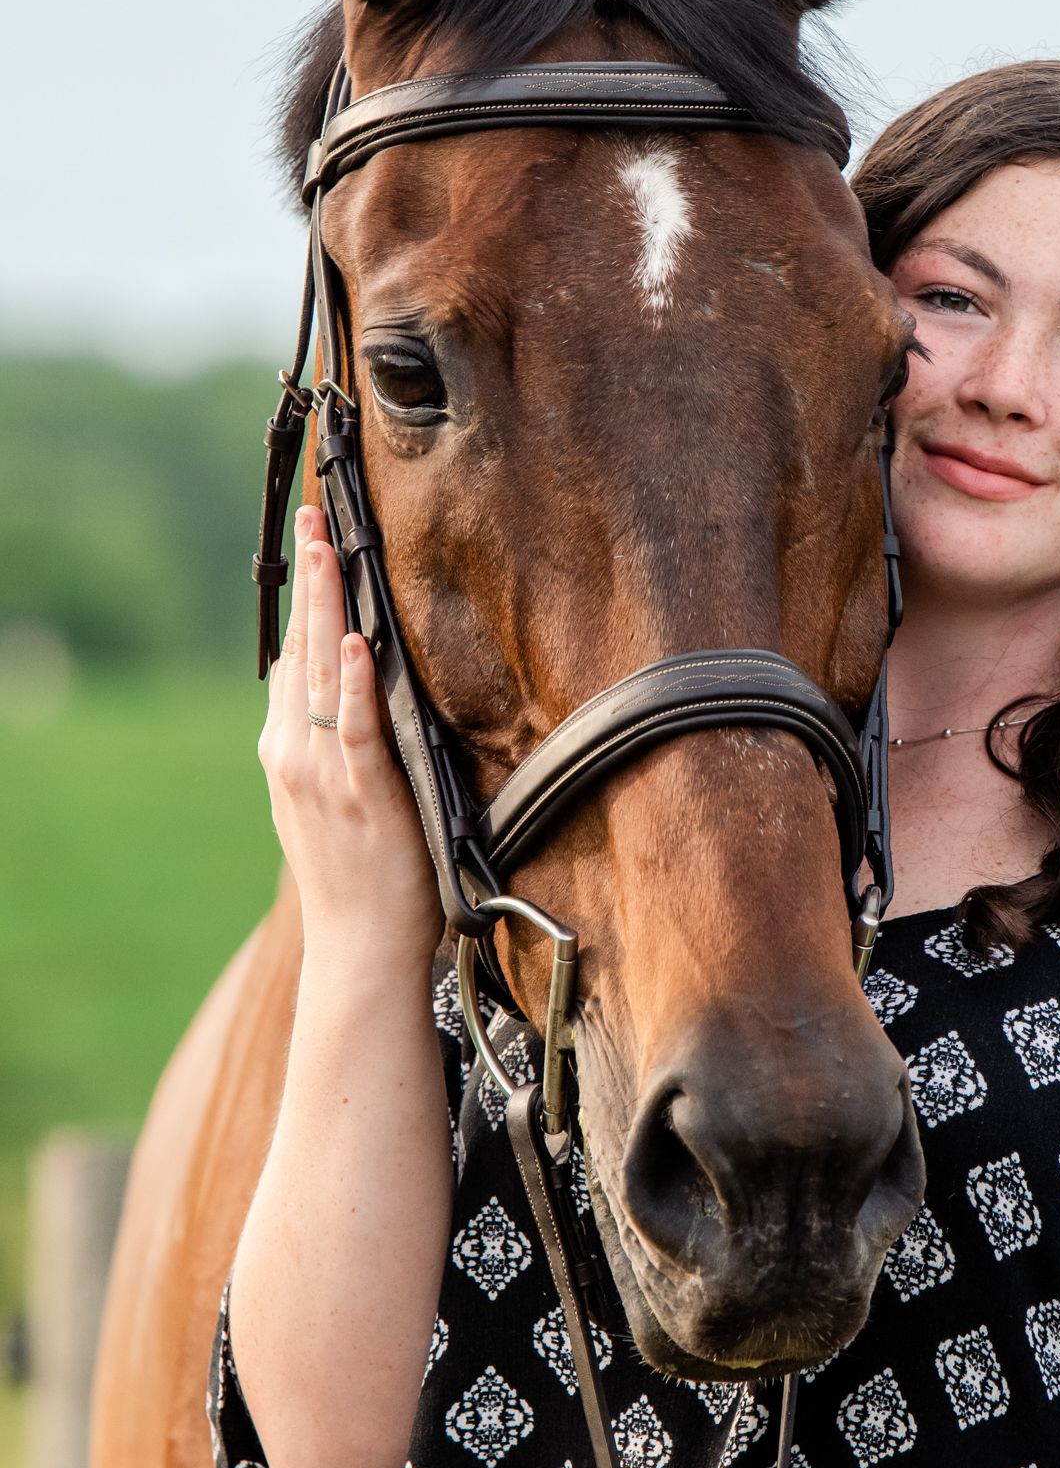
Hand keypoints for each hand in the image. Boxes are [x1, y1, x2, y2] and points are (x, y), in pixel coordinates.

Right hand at [257, 504, 442, 972]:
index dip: (301, 601)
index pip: (291, 659)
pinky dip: (355, 683)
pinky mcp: (361, 793)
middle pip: (299, 649)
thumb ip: (336, 751)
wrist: (360, 950)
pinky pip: (358, 727)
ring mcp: (323, 773)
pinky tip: (357, 641)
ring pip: (323, 672)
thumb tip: (351, 702)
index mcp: (288, 753)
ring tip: (328, 549)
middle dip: (308, 579)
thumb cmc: (361, 882)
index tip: (310, 543)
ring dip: (327, 606)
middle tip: (312, 517)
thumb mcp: (331, 805)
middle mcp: (295, 754)